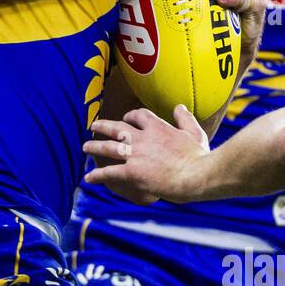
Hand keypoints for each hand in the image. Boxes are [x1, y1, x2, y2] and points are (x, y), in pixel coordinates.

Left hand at [83, 106, 209, 204]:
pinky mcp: (132, 172)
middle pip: (117, 128)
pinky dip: (98, 175)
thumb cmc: (198, 157)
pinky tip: (89, 178)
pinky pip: (110, 172)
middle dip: (104, 126)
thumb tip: (178, 106)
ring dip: (95, 146)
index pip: (139, 115)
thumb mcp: (194, 133)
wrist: (196, 175)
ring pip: (109, 147)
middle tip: (94, 126)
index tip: (127, 118)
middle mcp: (142, 138)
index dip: (130, 116)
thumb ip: (184, 118)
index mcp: (158, 127)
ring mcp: (135, 155)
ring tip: (85, 147)